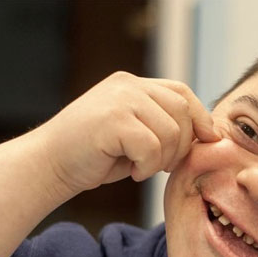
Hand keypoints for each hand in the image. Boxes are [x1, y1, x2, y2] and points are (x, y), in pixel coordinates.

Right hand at [35, 71, 218, 196]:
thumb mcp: (132, 134)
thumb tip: (209, 134)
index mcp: (132, 84)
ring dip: (161, 160)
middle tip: (160, 165)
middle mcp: (127, 85)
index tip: (206, 142)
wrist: (48, 165)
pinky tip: (130, 172)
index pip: (181, 92)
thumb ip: (161, 126)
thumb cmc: (91, 157)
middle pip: (181, 112)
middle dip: (181, 146)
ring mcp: (119, 100)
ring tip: (140, 168)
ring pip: (170, 133)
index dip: (199, 117)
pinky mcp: (113, 120)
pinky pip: (152, 147)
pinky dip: (146, 167)